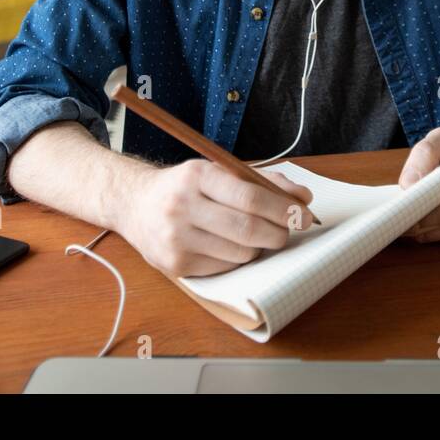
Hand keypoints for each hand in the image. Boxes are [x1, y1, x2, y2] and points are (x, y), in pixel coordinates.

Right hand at [119, 159, 314, 277]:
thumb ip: (264, 182)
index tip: (304, 215)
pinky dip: (238, 258)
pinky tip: (230, 245)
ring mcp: (176, 239)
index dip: (283, 209)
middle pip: (247, 229)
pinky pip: (224, 267)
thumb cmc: (186, 187)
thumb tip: (304, 197)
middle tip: (287, 231)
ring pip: (240, 253)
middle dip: (278, 233)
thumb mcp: (219, 172)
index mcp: (197, 176)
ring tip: (255, 235)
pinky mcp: (175, 264)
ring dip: (258, 247)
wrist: (135, 204)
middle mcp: (182, 207)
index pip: (250, 197)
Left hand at [398, 127, 439, 245]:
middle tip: (403, 204)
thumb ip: (423, 154)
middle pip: (434, 222)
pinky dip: (436, 229)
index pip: (438, 202)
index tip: (401, 203)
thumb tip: (408, 184)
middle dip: (413, 216)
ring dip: (423, 223)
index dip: (416, 206)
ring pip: (434, 233)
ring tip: (426, 204)